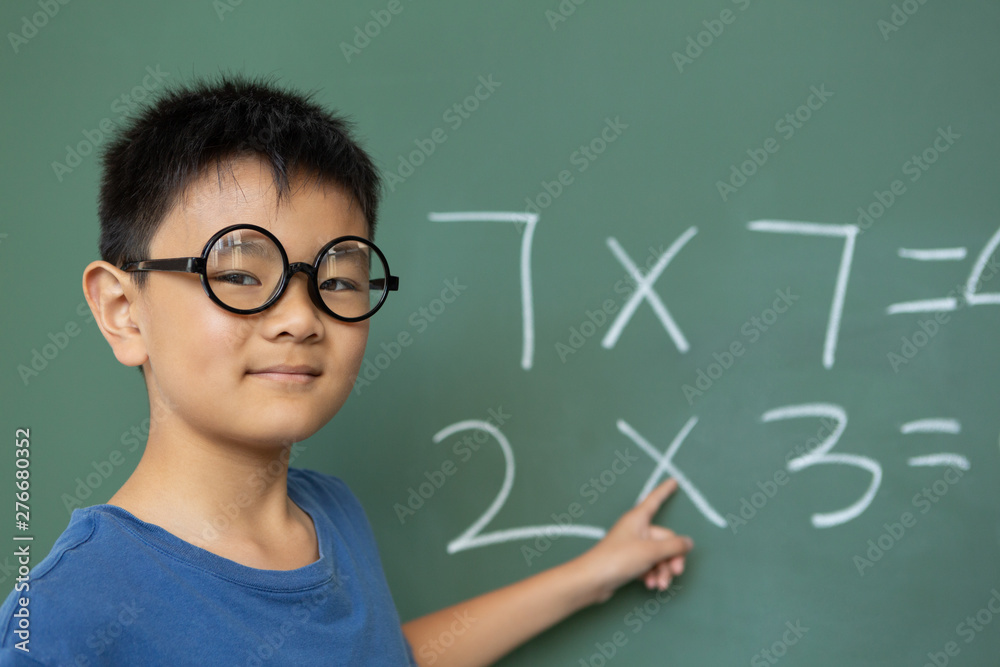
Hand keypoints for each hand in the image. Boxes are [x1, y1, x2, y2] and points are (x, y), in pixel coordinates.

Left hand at [574, 478, 692, 603]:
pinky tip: (650, 585)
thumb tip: (688, 542)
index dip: (665, 491)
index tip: (674, 480)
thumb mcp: (651, 551)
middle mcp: (636, 529)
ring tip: (661, 584)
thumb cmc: (619, 559)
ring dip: (663, 570)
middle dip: (672, 558)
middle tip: (676, 572)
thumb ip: (673, 546)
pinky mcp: (629, 561)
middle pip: (664, 539)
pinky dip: (652, 574)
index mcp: (638, 519)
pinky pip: (649, 564)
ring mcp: (632, 546)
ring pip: (658, 555)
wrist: (593, 580)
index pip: (655, 500)